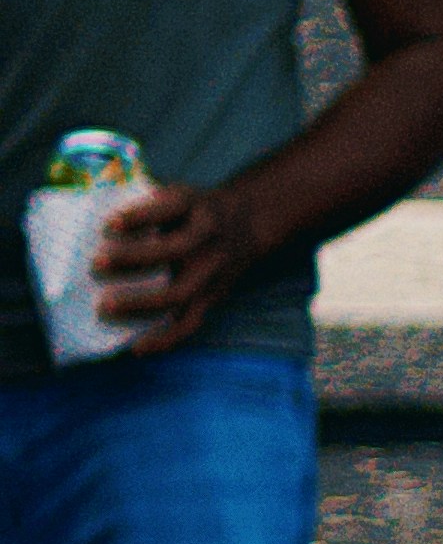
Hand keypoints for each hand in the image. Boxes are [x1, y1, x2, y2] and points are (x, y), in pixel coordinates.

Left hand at [89, 174, 265, 357]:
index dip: (139, 217)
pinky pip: (189, 324)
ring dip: (140, 304)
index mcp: (196, 207)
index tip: (108, 224)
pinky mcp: (212, 298)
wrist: (247, 224)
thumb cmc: (194, 212)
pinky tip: (136, 348)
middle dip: (133, 259)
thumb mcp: (178, 195)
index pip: (169, 209)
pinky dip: (164, 340)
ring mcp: (211, 273)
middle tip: (95, 264)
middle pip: (174, 251)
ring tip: (105, 308)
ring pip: (179, 294)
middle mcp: (207, 240)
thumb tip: (95, 227)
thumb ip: (147, 206)